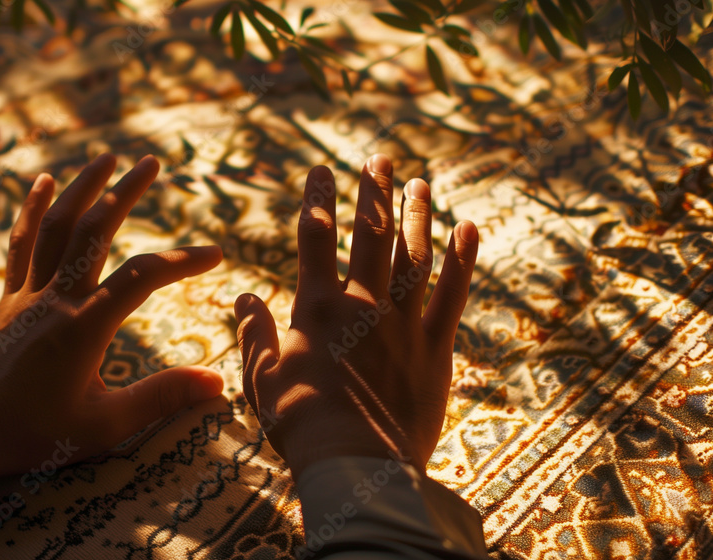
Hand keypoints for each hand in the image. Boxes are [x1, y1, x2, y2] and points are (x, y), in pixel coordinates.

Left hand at [0, 153, 224, 480]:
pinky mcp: (7, 300)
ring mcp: (27, 295)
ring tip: (105, 158)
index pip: (142, 277)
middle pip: (93, 231)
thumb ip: (162, 398)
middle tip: (152, 162)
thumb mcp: (104, 425)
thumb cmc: (32, 434)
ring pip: (55, 227)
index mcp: (84, 327)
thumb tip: (217, 384)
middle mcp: (55, 299)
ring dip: (82, 189)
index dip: (182, 260)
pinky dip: (33, 210)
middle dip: (126, 193)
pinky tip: (43, 183)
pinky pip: (20, 244)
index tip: (215, 254)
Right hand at [234, 154, 477, 478]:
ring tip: (421, 183)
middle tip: (380, 158)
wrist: (355, 464)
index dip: (317, 199)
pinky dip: (463, 261)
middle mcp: (362, 304)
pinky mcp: (434, 348)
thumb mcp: (262, 377)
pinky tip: (468, 228)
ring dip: (417, 215)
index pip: (314, 238)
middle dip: (374, 192)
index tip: (321, 169)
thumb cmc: (301, 423)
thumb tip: (244, 296)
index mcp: (317, 308)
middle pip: (370, 234)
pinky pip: (453, 296)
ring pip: (414, 255)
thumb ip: (254, 331)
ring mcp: (402, 324)